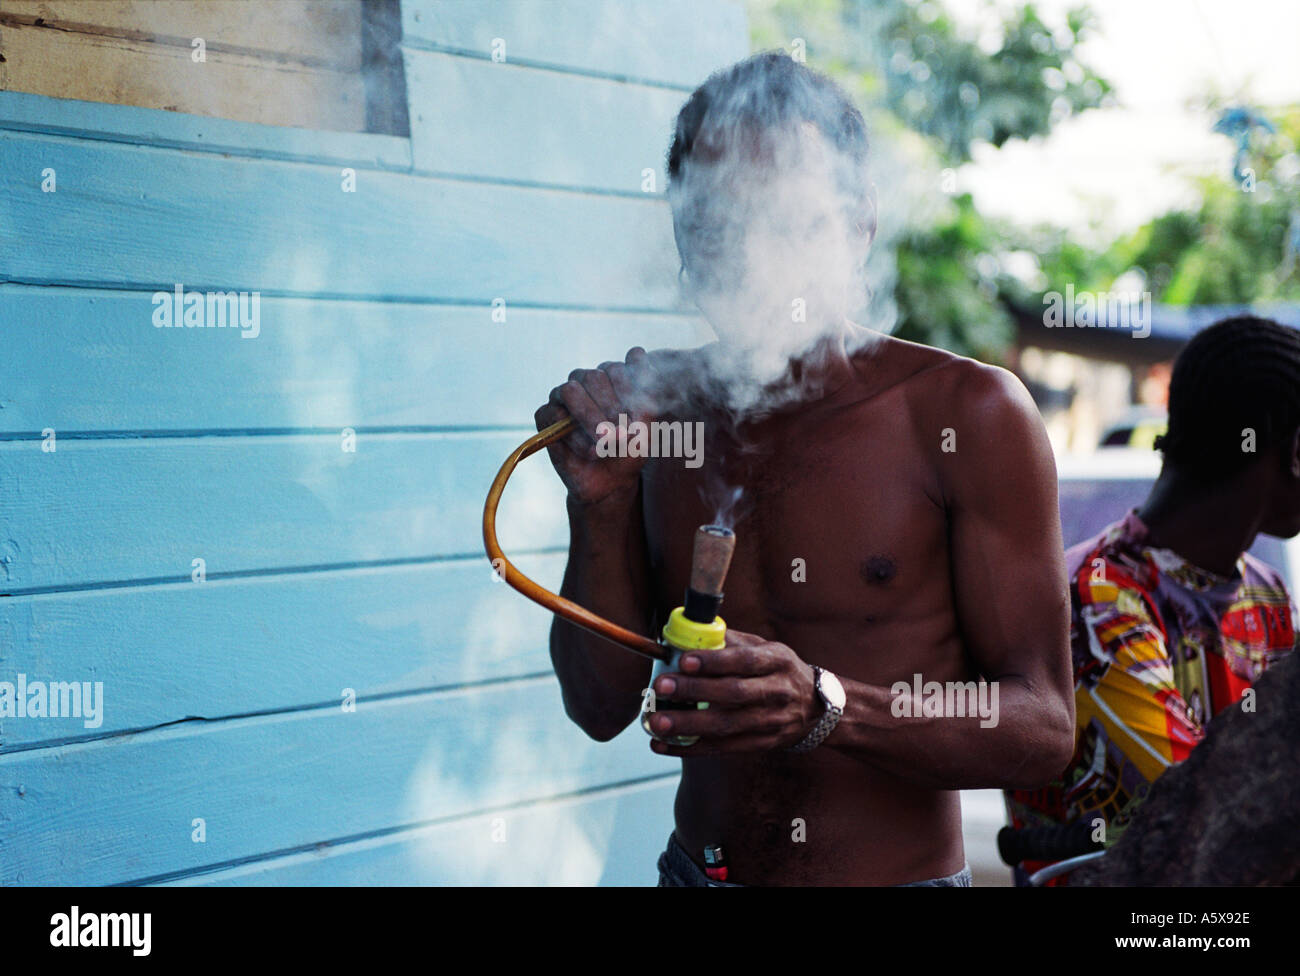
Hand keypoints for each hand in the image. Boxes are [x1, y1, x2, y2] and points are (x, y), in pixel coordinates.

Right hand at [534, 347, 662, 504]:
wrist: (613, 481)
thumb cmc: (630, 450)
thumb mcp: (645, 425)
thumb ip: (644, 393)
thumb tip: (635, 353)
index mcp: (612, 377)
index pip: (617, 369)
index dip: (627, 393)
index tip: (638, 420)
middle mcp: (587, 381)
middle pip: (593, 376)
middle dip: (608, 407)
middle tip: (620, 434)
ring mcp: (564, 396)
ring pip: (570, 390)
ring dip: (590, 418)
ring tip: (605, 442)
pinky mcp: (545, 415)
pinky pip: (553, 415)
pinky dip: (574, 437)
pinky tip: (590, 452)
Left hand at [647, 629, 819, 755]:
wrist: (816, 708)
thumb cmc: (778, 670)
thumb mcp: (766, 648)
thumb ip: (731, 641)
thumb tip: (689, 630)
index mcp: (777, 661)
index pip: (745, 660)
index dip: (715, 661)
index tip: (684, 659)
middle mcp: (777, 692)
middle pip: (733, 694)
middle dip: (695, 690)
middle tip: (662, 687)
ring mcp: (770, 722)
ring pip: (726, 726)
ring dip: (688, 725)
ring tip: (656, 721)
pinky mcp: (760, 745)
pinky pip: (722, 748)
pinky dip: (690, 748)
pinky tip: (662, 745)